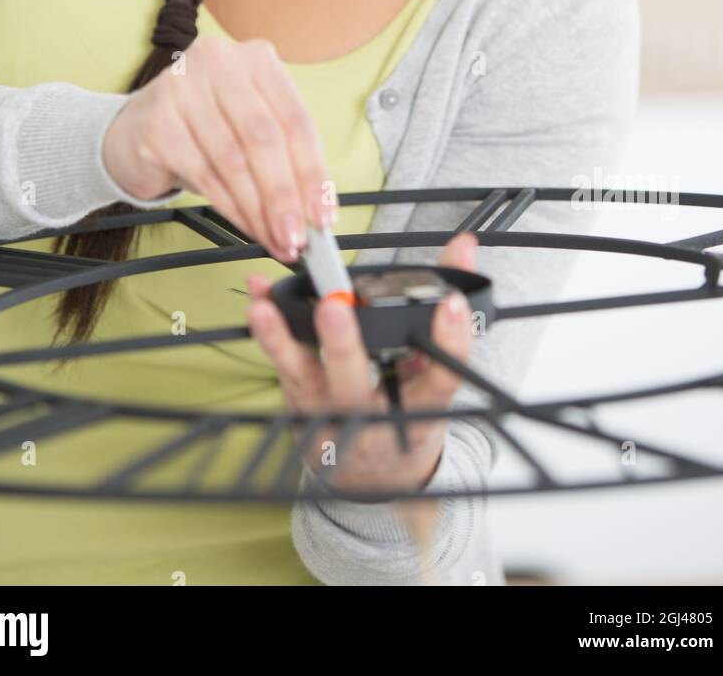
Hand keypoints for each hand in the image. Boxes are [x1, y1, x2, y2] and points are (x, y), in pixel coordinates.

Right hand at [101, 34, 335, 260]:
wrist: (134, 131)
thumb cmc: (204, 130)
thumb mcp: (249, 127)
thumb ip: (284, 158)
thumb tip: (315, 211)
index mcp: (256, 58)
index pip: (296, 119)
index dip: (314, 171)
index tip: (324, 214)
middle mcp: (220, 62)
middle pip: (265, 139)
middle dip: (286, 196)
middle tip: (298, 236)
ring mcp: (183, 87)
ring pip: (234, 161)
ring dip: (258, 209)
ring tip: (274, 238)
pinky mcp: (157, 121)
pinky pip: (203, 175)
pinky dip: (230, 208)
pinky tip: (244, 226)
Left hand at [246, 230, 478, 494]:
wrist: (373, 475)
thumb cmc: (407, 414)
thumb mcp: (436, 373)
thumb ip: (447, 305)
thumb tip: (463, 247)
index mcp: (417, 411)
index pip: (439, 379)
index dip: (449, 344)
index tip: (453, 306)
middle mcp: (370, 416)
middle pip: (355, 384)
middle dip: (343, 346)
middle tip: (335, 309)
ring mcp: (328, 413)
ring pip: (304, 377)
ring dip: (282, 341)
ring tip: (268, 309)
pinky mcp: (299, 405)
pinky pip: (281, 367)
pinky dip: (267, 333)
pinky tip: (259, 302)